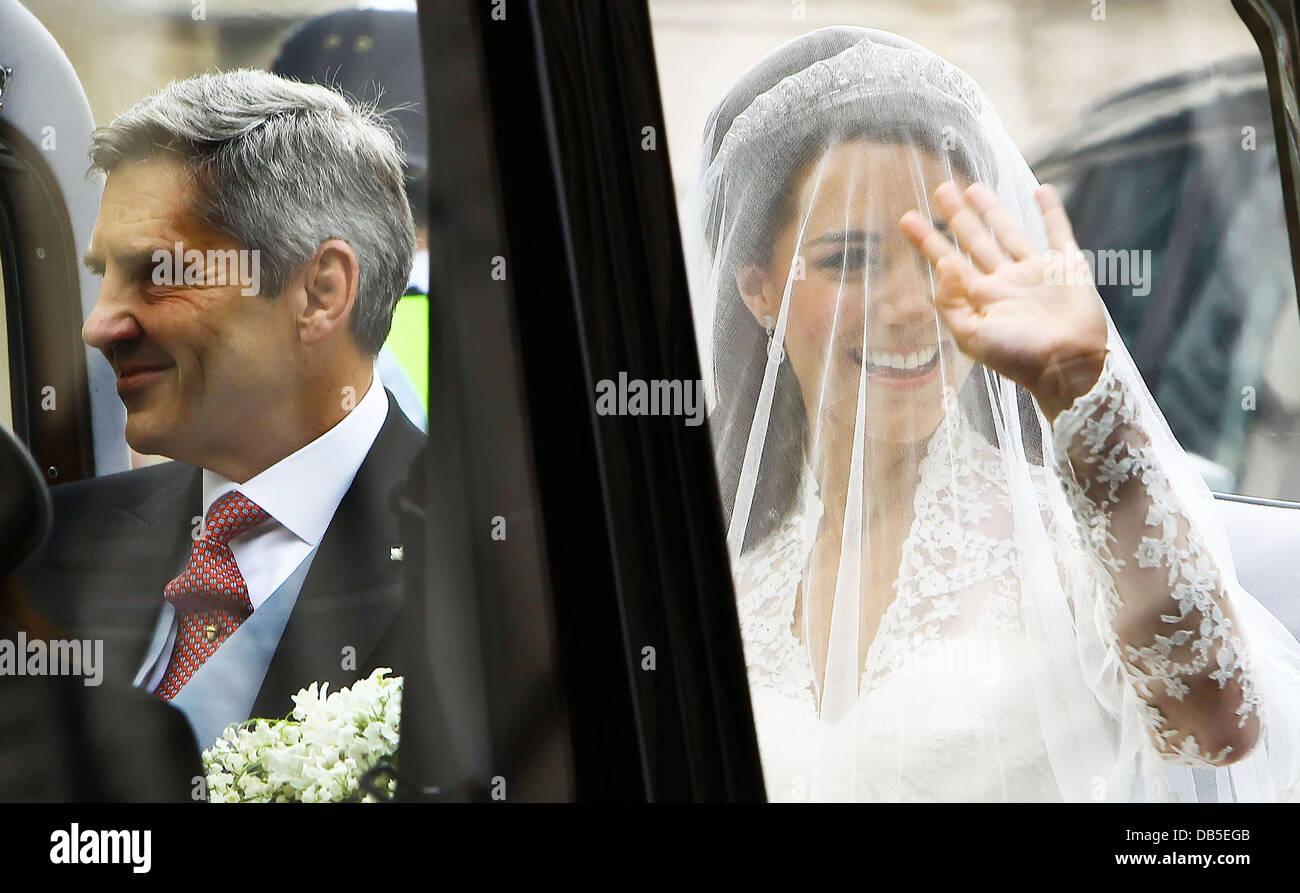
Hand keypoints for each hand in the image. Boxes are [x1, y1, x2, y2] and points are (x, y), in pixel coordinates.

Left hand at [899, 181, 1108, 422]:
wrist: (1067, 366)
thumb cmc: (1017, 357)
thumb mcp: (971, 336)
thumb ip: (951, 302)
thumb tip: (944, 263)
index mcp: (981, 298)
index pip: (948, 261)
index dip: (928, 241)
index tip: (908, 218)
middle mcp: (1005, 281)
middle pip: (975, 241)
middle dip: (957, 217)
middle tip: (940, 190)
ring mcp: (1036, 272)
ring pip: (1009, 231)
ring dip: (993, 210)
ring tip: (974, 187)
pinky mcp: (1067, 266)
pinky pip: (1058, 232)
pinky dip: (1051, 211)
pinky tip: (1041, 190)